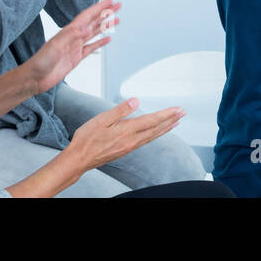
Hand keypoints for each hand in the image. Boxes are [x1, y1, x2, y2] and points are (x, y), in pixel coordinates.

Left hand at [26, 0, 119, 92]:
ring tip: (116, 19)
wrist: (34, 78)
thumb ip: (71, 36)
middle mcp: (73, 37)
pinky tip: (107, 39)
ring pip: (94, 33)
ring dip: (105, 25)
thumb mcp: (55, 46)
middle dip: (106, 13)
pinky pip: (92, 47)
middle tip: (118, 5)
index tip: (110, 1)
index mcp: (69, 31)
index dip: (99, 7)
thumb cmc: (40, 61)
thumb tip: (87, 27)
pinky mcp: (76, 57)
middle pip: (93, 21)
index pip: (88, 15)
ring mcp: (76, 47)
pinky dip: (100, 42)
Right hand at [65, 98, 185, 173]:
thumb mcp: (101, 120)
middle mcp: (131, 140)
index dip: (166, 114)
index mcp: (127, 130)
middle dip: (171, 120)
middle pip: (156, 129)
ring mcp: (129, 146)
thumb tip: (135, 101)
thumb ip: (120, 110)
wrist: (78, 160)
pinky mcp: (125, 150)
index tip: (178, 109)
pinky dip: (155, 135)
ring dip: (165, 128)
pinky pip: (146, 141)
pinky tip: (156, 133)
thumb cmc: (87, 139)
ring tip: (175, 122)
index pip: (152, 120)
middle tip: (182, 113)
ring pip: (152, 136)